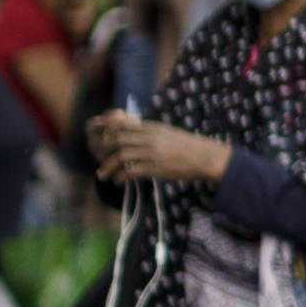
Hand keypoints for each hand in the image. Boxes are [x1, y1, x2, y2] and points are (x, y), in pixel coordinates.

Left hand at [83, 113, 229, 189]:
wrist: (205, 157)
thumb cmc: (189, 146)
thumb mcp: (168, 132)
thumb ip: (150, 132)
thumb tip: (133, 134)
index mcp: (152, 127)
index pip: (122, 125)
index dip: (108, 132)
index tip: (102, 140)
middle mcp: (149, 138)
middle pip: (117, 140)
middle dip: (104, 150)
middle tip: (100, 158)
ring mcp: (151, 153)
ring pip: (120, 157)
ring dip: (108, 167)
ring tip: (103, 175)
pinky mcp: (154, 168)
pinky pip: (130, 171)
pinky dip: (120, 177)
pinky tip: (119, 181)